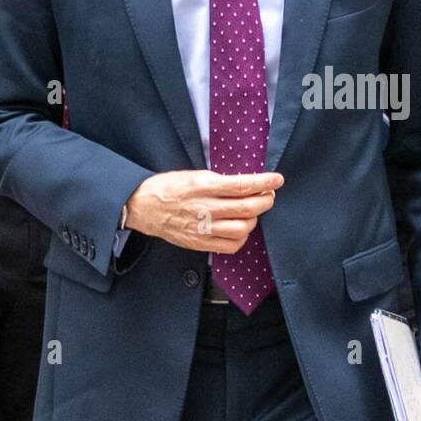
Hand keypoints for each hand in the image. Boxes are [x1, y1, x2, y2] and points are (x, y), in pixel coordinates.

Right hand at [124, 169, 283, 252]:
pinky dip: (242, 238)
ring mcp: (202, 228)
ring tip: (252, 212)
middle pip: (247, 208)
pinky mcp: (199, 243)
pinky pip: (231, 246)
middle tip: (269, 196)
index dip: (264, 183)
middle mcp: (204, 208)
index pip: (242, 185)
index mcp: (202, 186)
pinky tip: (240, 228)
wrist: (143, 207)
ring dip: (253, 220)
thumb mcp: (194, 175)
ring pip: (242, 229)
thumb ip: (220, 181)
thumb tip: (247, 184)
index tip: (277, 180)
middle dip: (265, 201)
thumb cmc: (169, 187)